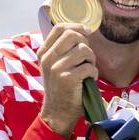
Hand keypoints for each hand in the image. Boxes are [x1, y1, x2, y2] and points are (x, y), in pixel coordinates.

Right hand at [37, 23, 95, 137]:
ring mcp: (57, 68)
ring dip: (92, 60)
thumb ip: (63, 50)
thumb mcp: (54, 66)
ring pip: (84, 50)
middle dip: (86, 44)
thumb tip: (83, 31)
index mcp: (44, 53)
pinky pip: (89, 67)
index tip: (87, 31)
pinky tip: (89, 81)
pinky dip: (94, 74)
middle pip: (73, 35)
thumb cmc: (61, 88)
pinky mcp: (68, 78)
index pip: (59, 28)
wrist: (58, 112)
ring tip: (88, 70)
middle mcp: (48, 58)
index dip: (76, 26)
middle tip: (87, 58)